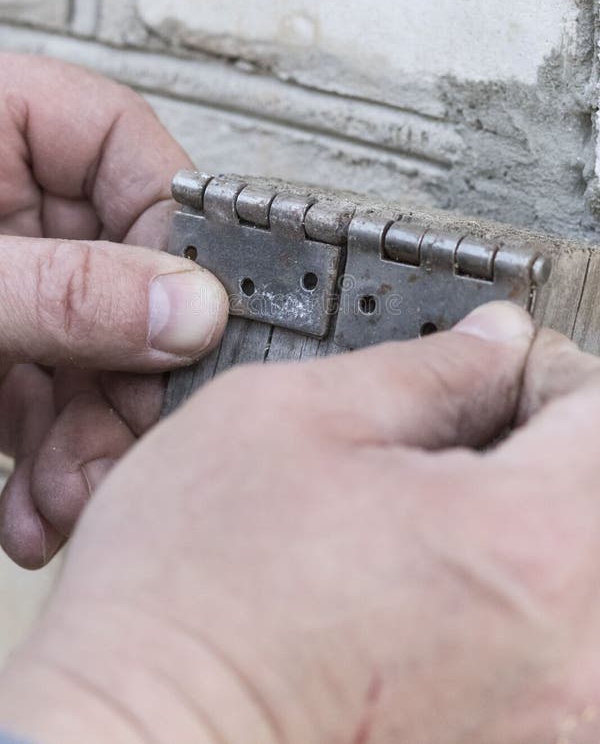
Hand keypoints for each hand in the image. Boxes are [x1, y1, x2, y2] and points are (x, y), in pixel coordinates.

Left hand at [0, 54, 227, 568]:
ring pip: (92, 355)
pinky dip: (44, 456)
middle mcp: (16, 197)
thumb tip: (186, 309)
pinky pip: (45, 393)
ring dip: (88, 443)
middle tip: (130, 447)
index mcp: (8, 122)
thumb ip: (65, 288)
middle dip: (128, 384)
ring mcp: (8, 274)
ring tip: (70, 501)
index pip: (143, 163)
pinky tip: (34, 503)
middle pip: (129, 282)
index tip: (186, 328)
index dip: (178, 250)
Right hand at [1, 302, 598, 742]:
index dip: (549, 370)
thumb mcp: (290, 418)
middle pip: (599, 497)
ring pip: (583, 577)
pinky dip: (513, 598)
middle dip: (546, 444)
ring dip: (530, 522)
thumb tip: (492, 343)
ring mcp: (549, 722)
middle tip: (464, 429)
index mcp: (523, 546)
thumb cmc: (191, 599)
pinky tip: (427, 587)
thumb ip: (422, 368)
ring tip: (434, 513)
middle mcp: (566, 654)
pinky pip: (554, 650)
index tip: (500, 368)